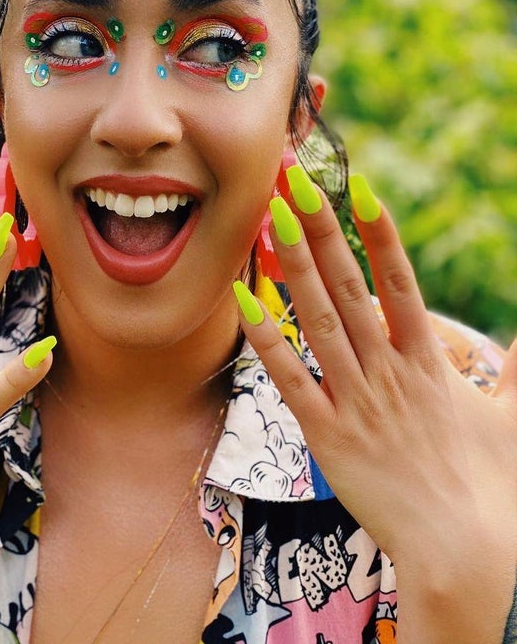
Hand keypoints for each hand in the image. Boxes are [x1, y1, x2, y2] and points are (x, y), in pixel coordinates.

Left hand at [235, 167, 516, 641]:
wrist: (466, 555)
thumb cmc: (495, 490)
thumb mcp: (513, 419)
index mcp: (429, 362)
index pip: (399, 281)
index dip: (379, 232)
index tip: (360, 186)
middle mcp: (388, 370)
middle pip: (349, 284)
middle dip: (322, 227)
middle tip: (295, 179)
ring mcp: (355, 399)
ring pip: (318, 318)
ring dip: (293, 265)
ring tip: (271, 216)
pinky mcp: (326, 435)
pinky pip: (290, 378)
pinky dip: (265, 337)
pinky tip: (243, 297)